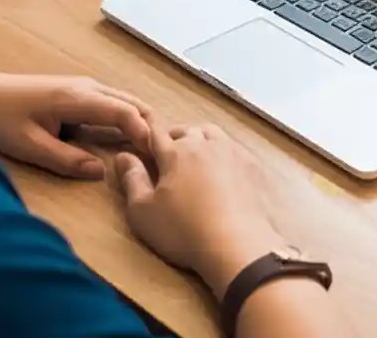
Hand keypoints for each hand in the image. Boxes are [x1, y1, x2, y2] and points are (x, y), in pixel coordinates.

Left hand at [0, 58, 151, 178]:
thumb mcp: (29, 146)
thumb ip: (66, 160)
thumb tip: (101, 171)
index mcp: (76, 98)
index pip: (124, 113)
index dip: (145, 133)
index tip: (160, 155)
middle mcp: (85, 88)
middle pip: (132, 103)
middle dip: (153, 126)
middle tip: (171, 153)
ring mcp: (82, 88)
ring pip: (124, 102)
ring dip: (142, 122)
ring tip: (159, 147)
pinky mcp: (77, 94)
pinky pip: (111, 105)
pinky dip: (127, 119)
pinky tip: (133, 138)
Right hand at [115, 120, 282, 296]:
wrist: (236, 245)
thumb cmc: (183, 230)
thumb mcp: (143, 211)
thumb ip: (132, 180)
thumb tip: (123, 156)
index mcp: (175, 152)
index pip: (156, 132)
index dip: (147, 132)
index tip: (143, 136)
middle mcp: (205, 145)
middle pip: (187, 130)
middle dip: (175, 137)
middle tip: (169, 154)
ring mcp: (232, 153)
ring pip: (214, 134)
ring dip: (202, 140)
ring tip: (196, 156)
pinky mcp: (253, 167)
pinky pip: (236, 149)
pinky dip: (225, 153)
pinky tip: (224, 170)